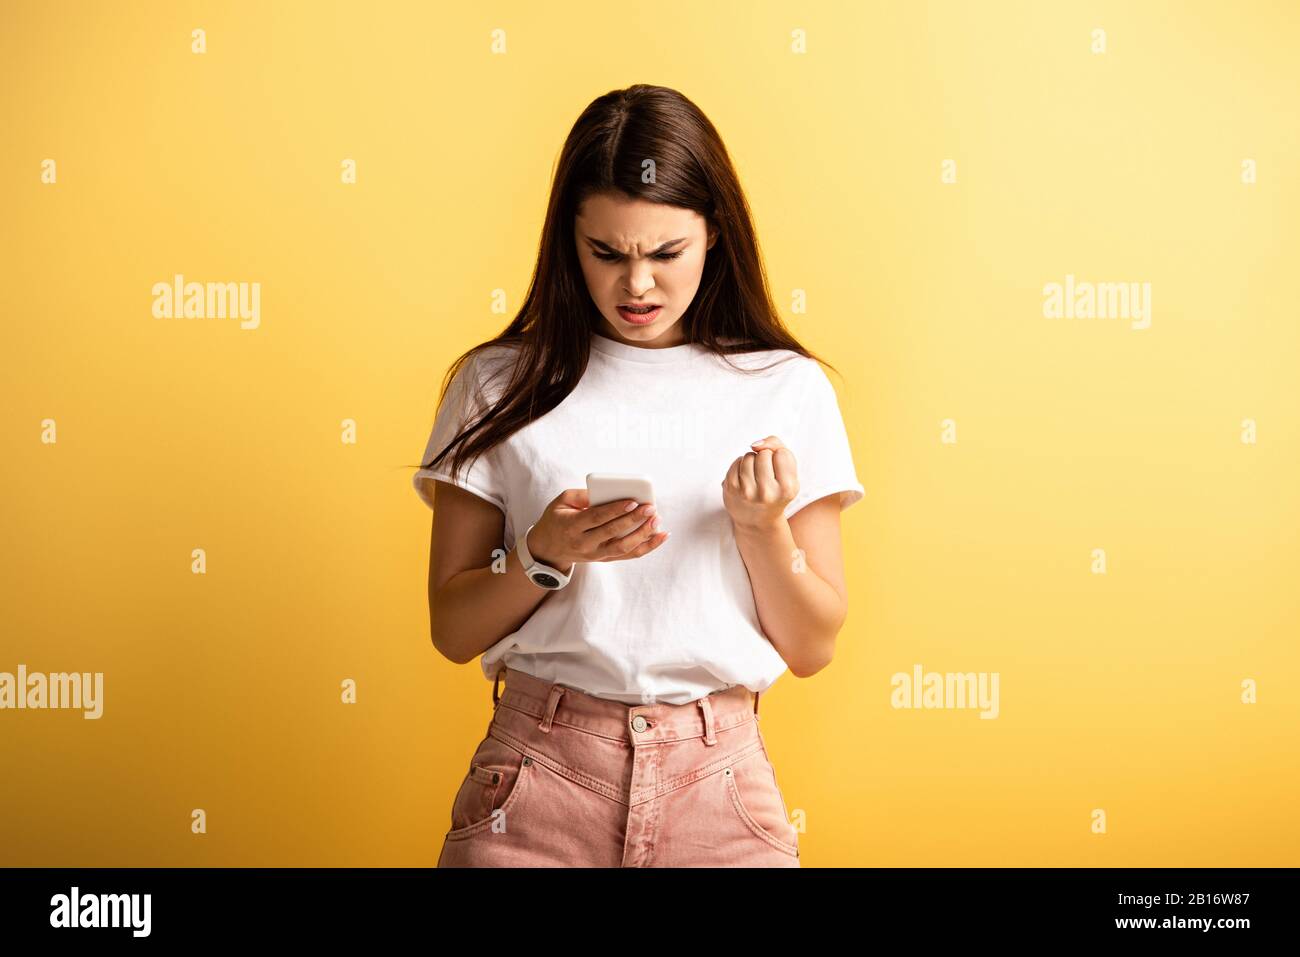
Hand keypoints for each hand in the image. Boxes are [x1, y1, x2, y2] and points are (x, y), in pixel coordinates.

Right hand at [526, 489, 668, 571]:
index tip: (633, 502)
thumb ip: (581, 495)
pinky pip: (628, 555)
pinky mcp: (604, 559)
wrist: (548, 549)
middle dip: (634, 520)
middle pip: (613, 533)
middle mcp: (584, 543)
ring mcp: (595, 554)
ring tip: (657, 521)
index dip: (615, 510)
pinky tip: (661, 536)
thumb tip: (606, 491)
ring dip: (643, 535)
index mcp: (572, 526)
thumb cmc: (557, 519)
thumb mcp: (561, 502)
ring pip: (623, 548)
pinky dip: (647, 546)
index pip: (597, 518)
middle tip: (651, 508)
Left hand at [721, 435, 798, 530]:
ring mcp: (747, 491)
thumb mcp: (788, 472)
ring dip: (752, 460)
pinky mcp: (731, 489)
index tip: (779, 471)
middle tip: (766, 474)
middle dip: (765, 458)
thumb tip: (754, 445)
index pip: (782, 453)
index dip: (779, 458)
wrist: (757, 521)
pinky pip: (737, 462)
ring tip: (756, 476)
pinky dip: (741, 465)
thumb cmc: (776, 490)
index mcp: (787, 488)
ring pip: (749, 456)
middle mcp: (767, 492)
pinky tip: (745, 478)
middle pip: (764, 454)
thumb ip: (778, 446)